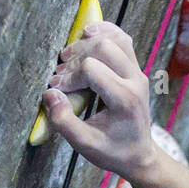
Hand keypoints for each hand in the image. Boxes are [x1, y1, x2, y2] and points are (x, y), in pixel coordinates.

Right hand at [42, 21, 155, 178]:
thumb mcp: (85, 145)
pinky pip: (122, 39)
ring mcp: (138, 72)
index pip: (91, 69)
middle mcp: (135, 81)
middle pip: (103, 47)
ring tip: (68, 56)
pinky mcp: (135, 68)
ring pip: (114, 38)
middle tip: (60, 74)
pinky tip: (87, 34)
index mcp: (125, 100)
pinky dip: (104, 31)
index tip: (58, 90)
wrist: (139, 155)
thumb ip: (65, 122)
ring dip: (87, 42)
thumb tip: (50, 94)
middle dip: (76, 57)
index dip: (69, 77)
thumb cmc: (113, 152)